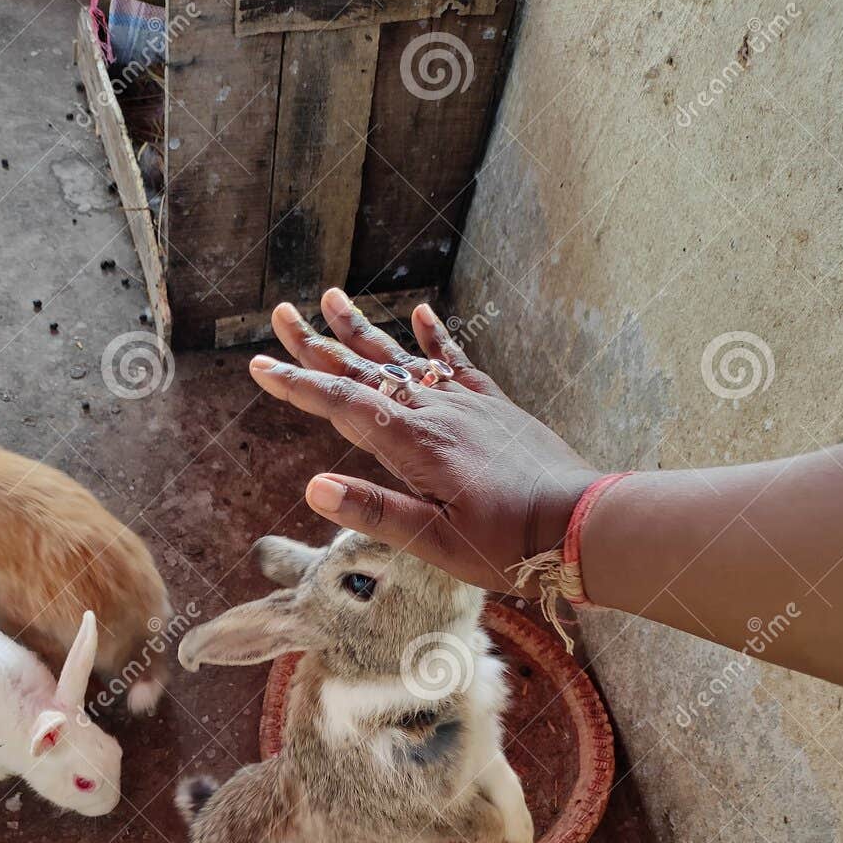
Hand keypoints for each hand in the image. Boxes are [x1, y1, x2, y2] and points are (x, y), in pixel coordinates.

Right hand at [249, 290, 597, 590]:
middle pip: (366, 372)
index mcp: (415, 445)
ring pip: (405, 359)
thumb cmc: (508, 545)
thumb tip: (315, 487)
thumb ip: (376, 511)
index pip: (343, 406)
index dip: (299, 386)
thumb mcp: (435, 541)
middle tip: (282, 313)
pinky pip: (458, 362)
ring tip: (334, 298)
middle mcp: (437, 413)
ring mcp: (468, 405)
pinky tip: (421, 312)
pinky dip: (436, 336)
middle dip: (319, 345)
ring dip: (365, 332)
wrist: (581, 525)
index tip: (261, 366)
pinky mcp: (495, 408)